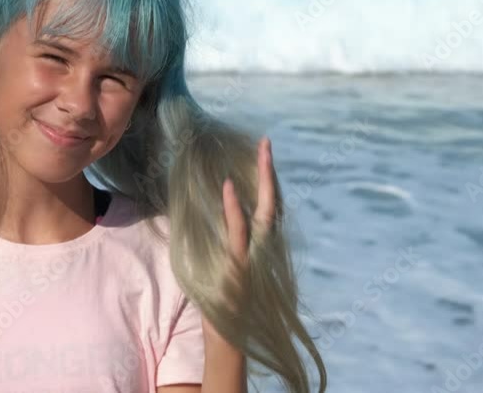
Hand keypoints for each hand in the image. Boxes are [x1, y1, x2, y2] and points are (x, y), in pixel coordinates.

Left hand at [201, 136, 277, 345]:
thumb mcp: (219, 265)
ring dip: (261, 179)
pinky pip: (237, 232)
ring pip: (262, 211)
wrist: (227, 340)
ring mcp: (253, 256)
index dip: (265, 179)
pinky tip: (227, 185)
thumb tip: (212, 213)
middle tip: (266, 142)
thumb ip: (223, 240)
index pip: (264, 205)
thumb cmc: (220, 305)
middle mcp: (261, 247)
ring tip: (261, 151)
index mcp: (257, 246)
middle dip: (267, 170)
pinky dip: (232, 208)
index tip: (262, 152)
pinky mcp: (239, 266)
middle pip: (270, 201)